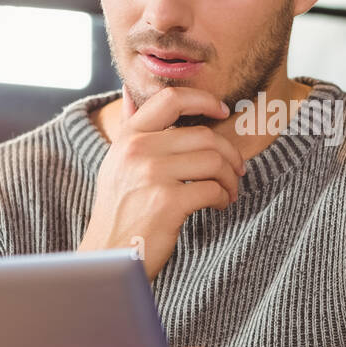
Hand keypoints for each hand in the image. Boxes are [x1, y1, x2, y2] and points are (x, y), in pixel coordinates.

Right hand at [78, 86, 246, 279]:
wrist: (108, 255)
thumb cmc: (119, 210)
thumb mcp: (115, 163)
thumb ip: (129, 130)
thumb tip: (128, 91)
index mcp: (128, 137)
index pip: (171, 99)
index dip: (204, 100)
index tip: (222, 110)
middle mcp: (137, 151)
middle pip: (204, 135)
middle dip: (229, 153)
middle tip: (237, 169)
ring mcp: (152, 175)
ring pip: (214, 161)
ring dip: (230, 178)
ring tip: (229, 191)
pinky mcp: (167, 202)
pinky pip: (213, 189)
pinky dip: (224, 198)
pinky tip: (219, 205)